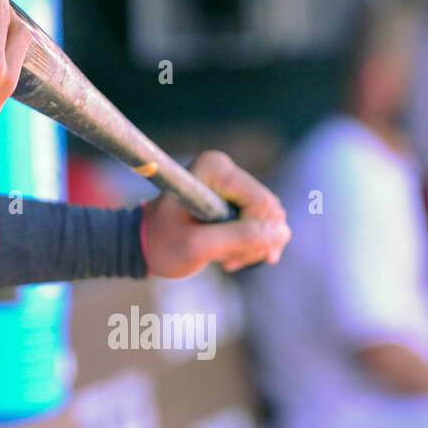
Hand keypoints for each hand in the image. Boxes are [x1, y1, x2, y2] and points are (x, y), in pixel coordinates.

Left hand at [140, 150, 289, 277]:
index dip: (252, 234)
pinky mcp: (238, 197)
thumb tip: (283, 232)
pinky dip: (253, 245)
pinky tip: (230, 255)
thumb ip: (240, 238)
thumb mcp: (198, 247)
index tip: (225, 253)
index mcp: (214, 168)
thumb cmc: (163, 244)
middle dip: (254, 242)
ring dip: (253, 247)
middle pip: (270, 210)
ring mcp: (233, 182)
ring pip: (271, 219)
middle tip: (225, 259)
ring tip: (223, 257)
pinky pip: (266, 223)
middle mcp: (226, 168)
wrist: (145, 246)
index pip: (261, 204)